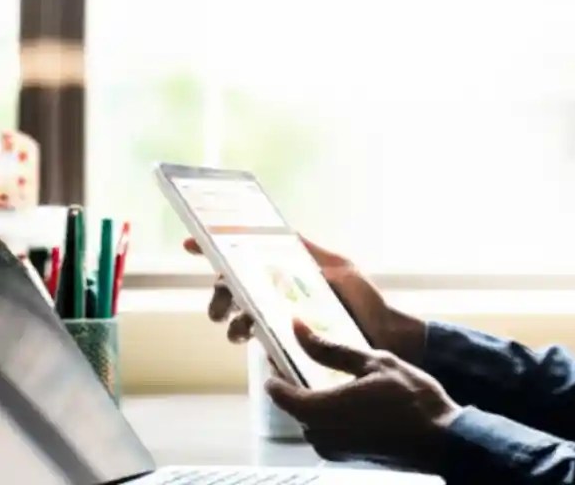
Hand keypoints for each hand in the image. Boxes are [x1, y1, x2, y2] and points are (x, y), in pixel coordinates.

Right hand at [185, 236, 424, 361]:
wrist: (384, 337)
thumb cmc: (365, 299)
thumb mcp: (339, 267)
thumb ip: (308, 252)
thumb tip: (283, 230)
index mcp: (286, 271)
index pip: (245, 258)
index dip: (214, 249)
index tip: (190, 245)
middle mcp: (277, 294)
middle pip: (232, 289)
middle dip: (218, 296)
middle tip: (220, 310)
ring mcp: (279, 319)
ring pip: (239, 317)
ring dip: (231, 322)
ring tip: (239, 331)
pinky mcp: (286, 343)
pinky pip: (259, 341)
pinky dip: (251, 339)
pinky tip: (257, 342)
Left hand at [266, 320, 461, 471]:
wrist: (442, 439)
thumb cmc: (412, 398)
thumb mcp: (374, 363)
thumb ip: (331, 349)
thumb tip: (298, 328)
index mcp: (321, 409)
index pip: (277, 391)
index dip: (274, 367)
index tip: (279, 350)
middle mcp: (319, 434)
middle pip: (293, 405)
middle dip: (295, 381)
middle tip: (306, 355)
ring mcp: (333, 449)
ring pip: (310, 418)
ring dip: (314, 397)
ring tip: (331, 373)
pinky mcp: (347, 456)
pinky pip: (327, 430)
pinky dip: (330, 412)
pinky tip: (350, 396)